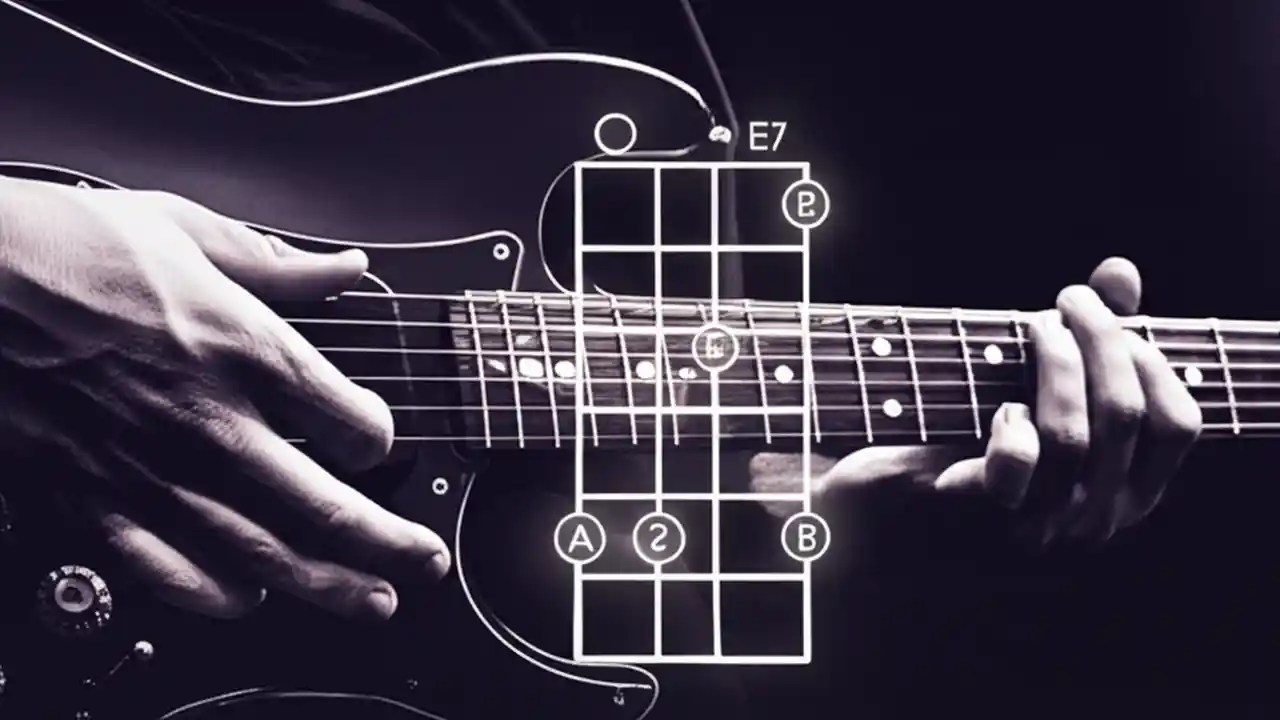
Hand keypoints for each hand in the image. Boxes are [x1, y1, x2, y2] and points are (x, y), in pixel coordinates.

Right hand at [0, 178, 449, 619]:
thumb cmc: (56, 246)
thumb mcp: (179, 227)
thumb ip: (273, 262)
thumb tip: (343, 266)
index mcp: (241, 346)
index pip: (351, 420)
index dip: (379, 438)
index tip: (376, 441)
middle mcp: (208, 419)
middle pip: (327, 506)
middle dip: (390, 543)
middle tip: (424, 562)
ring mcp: (148, 471)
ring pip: (261, 553)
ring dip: (327, 585)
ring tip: (372, 602)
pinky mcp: (88, 502)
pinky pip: (166, 572)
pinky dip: (217, 595)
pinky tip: (248, 599)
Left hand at [751, 257, 1202, 545]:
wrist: (881, 503)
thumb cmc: (970, 435)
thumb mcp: (1039, 382)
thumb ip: (1089, 334)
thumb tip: (1120, 272)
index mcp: (1124, 491)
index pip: (1178, 425)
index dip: (1153, 362)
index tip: (1114, 317)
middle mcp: (1093, 519)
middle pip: (1124, 416)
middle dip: (1100, 342)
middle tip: (1068, 301)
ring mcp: (1040, 526)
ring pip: (1074, 436)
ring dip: (1056, 366)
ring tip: (1034, 327)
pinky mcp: (982, 522)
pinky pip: (1017, 467)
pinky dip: (1011, 428)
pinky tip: (999, 412)